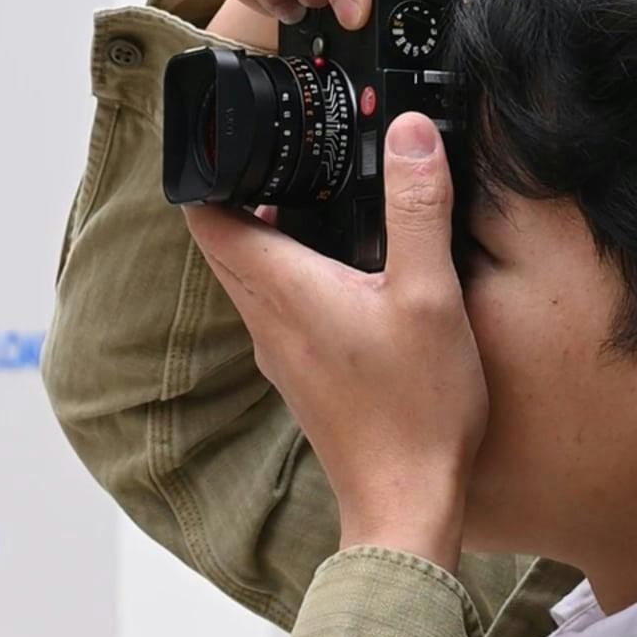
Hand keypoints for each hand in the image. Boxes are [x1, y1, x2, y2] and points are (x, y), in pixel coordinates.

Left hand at [183, 116, 485, 569]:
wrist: (406, 504)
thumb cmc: (414, 410)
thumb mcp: (430, 293)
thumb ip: (416, 207)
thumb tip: (406, 131)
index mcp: (280, 288)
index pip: (206, 213)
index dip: (210, 167)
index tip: (236, 135)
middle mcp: (266, 319)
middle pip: (224, 239)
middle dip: (243, 191)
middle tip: (288, 157)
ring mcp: (279, 353)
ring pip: (251, 275)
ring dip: (270, 233)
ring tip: (321, 203)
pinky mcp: (301, 376)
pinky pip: (280, 308)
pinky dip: (295, 275)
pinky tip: (347, 274)